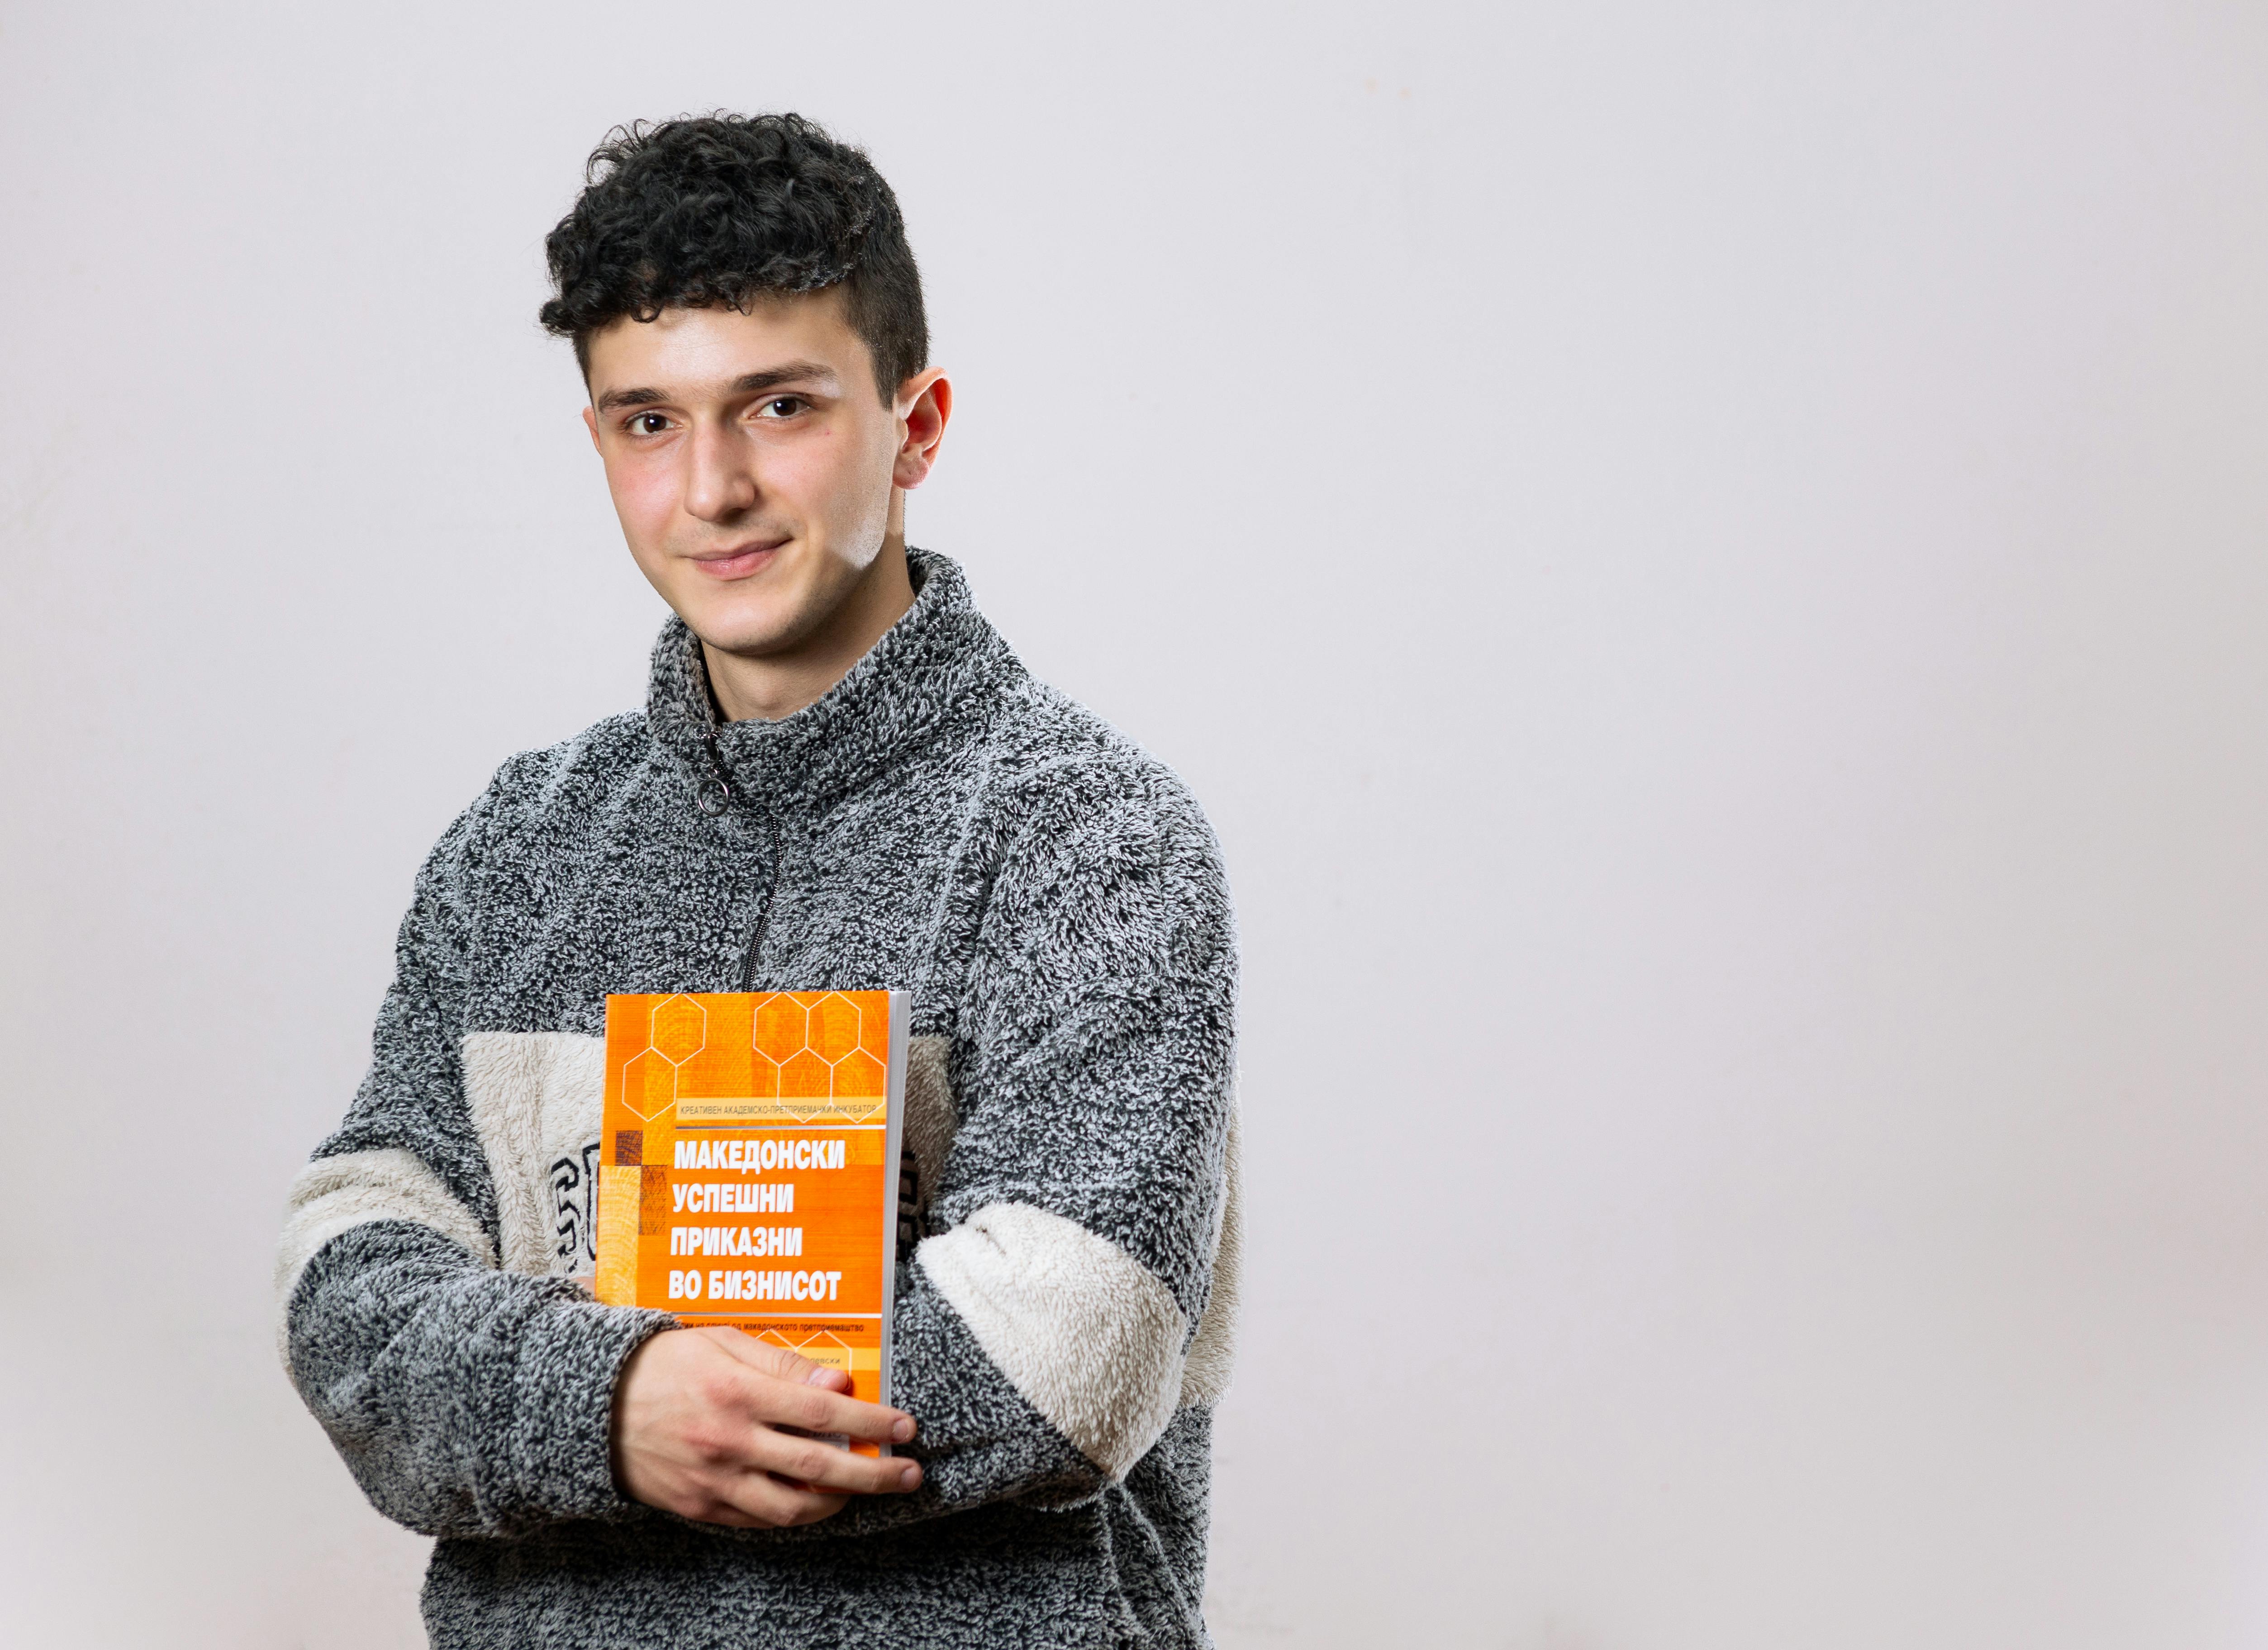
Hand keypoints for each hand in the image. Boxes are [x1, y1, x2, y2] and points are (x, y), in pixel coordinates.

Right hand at [611, 1326, 921, 1526]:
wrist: (592, 1406)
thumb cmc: (665, 1363)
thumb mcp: (723, 1343)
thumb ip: (784, 1365)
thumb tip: (839, 1384)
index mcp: (738, 1394)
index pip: (824, 1414)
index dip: (872, 1423)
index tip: (905, 1427)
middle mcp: (729, 1442)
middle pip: (819, 1468)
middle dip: (874, 1475)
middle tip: (910, 1474)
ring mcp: (714, 1481)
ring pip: (793, 1507)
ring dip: (838, 1502)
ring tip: (863, 1490)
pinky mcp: (700, 1507)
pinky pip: (759, 1520)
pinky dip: (794, 1513)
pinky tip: (816, 1498)